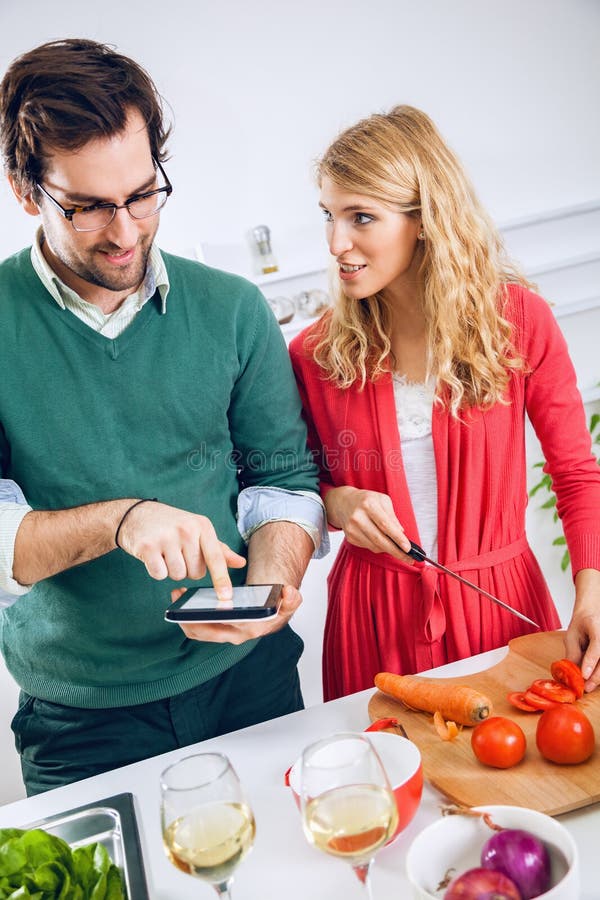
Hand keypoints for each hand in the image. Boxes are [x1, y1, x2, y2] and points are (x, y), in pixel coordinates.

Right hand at [118, 501, 245, 598]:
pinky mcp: (147, 546)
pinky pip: (159, 575)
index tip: (226, 597)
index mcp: (202, 526)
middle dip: (187, 569)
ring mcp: (166, 537)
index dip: (222, 579)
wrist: (136, 514)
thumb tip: (240, 563)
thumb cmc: (172, 525)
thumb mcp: (197, 530)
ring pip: (178, 575)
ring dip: (172, 570)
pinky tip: (154, 555)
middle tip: (178, 552)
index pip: (215, 557)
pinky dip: (157, 570)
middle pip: (195, 573)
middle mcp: (186, 530)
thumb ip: (219, 549)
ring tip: (166, 552)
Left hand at [169, 584, 301, 644]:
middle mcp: (235, 635)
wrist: (273, 612)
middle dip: (189, 620)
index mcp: (249, 629)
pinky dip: (186, 616)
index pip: (227, 628)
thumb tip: (289, 594)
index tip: (199, 611)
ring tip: (175, 596)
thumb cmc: (277, 607)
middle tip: (178, 603)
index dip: (212, 621)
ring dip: (183, 617)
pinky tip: (180, 598)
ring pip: (198, 631)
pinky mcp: (216, 628)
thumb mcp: (289, 602)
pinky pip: (197, 626)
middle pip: (206, 632)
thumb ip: (292, 599)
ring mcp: (224, 633)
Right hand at [324, 486, 413, 563]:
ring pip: (374, 546)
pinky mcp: (349, 537)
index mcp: (369, 504)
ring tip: (397, 548)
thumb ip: (392, 517)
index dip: (397, 538)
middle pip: (379, 539)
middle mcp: (358, 517)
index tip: (408, 548)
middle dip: (396, 551)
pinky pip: (368, 547)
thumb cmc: (366, 500)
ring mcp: (352, 528)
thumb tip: (401, 533)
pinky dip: (378, 546)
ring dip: (388, 549)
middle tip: (408, 558)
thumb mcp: (382, 501)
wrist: (343, 502)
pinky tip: (381, 541)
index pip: (385, 525)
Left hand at [564, 568, 599, 691]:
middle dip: (596, 676)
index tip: (584, 676)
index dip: (590, 663)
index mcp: (597, 627)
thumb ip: (573, 652)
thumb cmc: (582, 624)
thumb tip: (571, 671)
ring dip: (599, 677)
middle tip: (586, 687)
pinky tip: (593, 679)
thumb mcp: (572, 635)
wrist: (593, 614)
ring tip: (588, 686)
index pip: (597, 648)